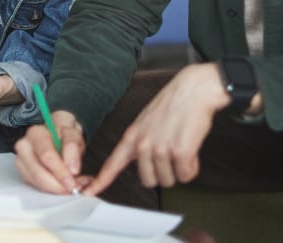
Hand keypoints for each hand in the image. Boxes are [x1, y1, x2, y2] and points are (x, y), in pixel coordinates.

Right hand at [14, 110, 91, 193]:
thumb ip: (72, 149)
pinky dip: (50, 189)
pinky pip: (36, 187)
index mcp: (35, 133)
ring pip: (37, 182)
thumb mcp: (73, 136)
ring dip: (55, 188)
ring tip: (70, 185)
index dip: (60, 172)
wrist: (56, 137)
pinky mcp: (23, 173)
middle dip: (58, 185)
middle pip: (38, 173)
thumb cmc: (63, 136)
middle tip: (74, 188)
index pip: (46, 156)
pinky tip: (60, 184)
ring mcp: (21, 161)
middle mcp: (24, 147)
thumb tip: (71, 169)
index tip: (73, 182)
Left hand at [87, 63, 228, 194]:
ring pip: (169, 180)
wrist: (193, 91)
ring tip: (182, 148)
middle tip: (171, 156)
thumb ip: (140, 142)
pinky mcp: (180, 152)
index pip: (112, 163)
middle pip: (148, 181)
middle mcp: (143, 144)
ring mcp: (160, 148)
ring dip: (179, 170)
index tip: (89, 191)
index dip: (101, 180)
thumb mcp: (146, 122)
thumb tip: (143, 162)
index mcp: (132, 136)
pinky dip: (192, 167)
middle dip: (162, 174)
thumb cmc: (173, 105)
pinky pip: (186, 175)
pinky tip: (191, 150)